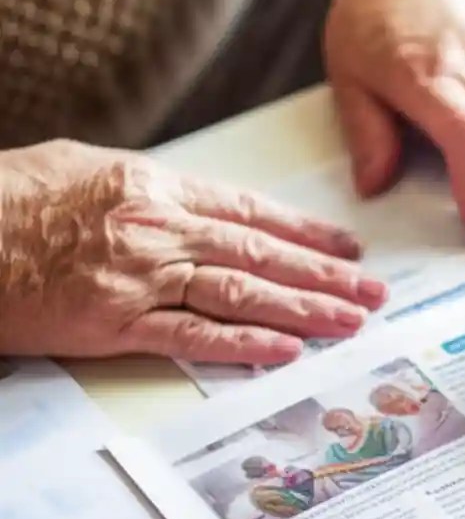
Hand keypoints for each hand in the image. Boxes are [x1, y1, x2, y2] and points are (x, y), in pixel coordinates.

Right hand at [0, 140, 387, 364]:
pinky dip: (245, 343)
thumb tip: (200, 208)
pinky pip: (192, 335)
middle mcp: (157, 229)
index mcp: (155, 187)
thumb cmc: (13, 198)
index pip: (251, 213)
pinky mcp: (113, 323)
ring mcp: (138, 278)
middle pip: (262, 254)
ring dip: (305, 309)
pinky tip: (288, 350)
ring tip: (353, 321)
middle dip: (325, 275)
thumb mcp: (89, 168)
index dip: (307, 231)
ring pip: (242, 293)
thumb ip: (152, 190)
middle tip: (374, 292)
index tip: (349, 247)